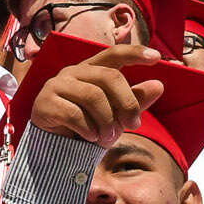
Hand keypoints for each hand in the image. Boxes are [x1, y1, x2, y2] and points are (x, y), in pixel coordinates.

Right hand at [29, 44, 164, 147]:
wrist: (56, 150)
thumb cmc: (88, 128)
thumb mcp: (116, 116)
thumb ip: (134, 101)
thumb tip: (159, 86)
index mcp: (91, 70)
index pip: (114, 54)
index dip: (135, 53)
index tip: (157, 57)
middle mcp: (73, 72)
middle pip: (109, 77)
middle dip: (127, 103)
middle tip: (134, 125)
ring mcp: (56, 85)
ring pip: (93, 96)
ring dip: (107, 121)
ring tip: (108, 137)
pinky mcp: (44, 103)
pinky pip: (74, 114)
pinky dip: (88, 129)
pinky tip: (90, 137)